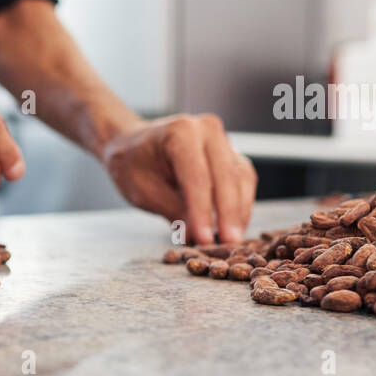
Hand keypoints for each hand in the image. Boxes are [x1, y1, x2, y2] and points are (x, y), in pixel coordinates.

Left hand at [99, 113, 256, 244]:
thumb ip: (172, 210)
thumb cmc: (132, 165)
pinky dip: (241, 204)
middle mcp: (207, 130)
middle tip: (228, 245)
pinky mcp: (230, 153)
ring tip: (232, 241)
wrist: (132, 145)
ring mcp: (222, 139)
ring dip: (239, 211)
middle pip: (226, 175)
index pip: (198, 177)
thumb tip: (198, 237)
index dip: (203, 211)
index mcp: (180, 132)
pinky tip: (235, 227)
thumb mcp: (142, 190)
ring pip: (241, 177)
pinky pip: (243, 179)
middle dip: (228, 214)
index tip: (204, 239)